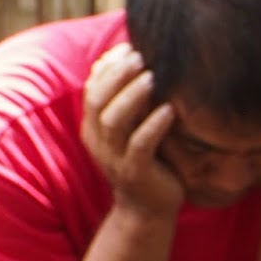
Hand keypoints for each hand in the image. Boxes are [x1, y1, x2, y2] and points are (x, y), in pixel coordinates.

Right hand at [82, 43, 184, 219]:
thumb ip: (127, 105)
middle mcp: (98, 141)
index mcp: (92, 129)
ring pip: (114, 120)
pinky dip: (153, 125)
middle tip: (140, 57)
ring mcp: (114, 158)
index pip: (91, 90)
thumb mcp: (129, 132)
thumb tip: (134, 66)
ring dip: (132, 96)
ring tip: (152, 77)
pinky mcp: (135, 173)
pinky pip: (140, 146)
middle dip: (117, 75)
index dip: (106, 67)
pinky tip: (169, 110)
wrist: (147, 212)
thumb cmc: (144, 164)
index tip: (127, 48)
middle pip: (98, 100)